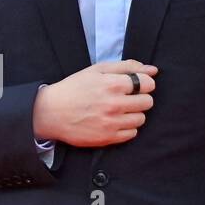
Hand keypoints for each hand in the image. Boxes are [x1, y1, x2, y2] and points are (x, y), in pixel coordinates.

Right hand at [34, 59, 157, 145]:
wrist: (50, 112)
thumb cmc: (74, 88)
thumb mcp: (97, 70)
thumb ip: (127, 67)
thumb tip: (153, 70)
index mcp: (113, 84)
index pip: (148, 83)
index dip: (144, 83)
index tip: (135, 85)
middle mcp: (115, 104)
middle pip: (148, 102)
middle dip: (140, 98)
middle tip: (126, 98)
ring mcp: (112, 123)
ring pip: (141, 119)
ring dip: (134, 114)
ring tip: (118, 110)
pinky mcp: (108, 138)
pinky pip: (132, 133)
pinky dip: (127, 127)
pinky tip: (114, 121)